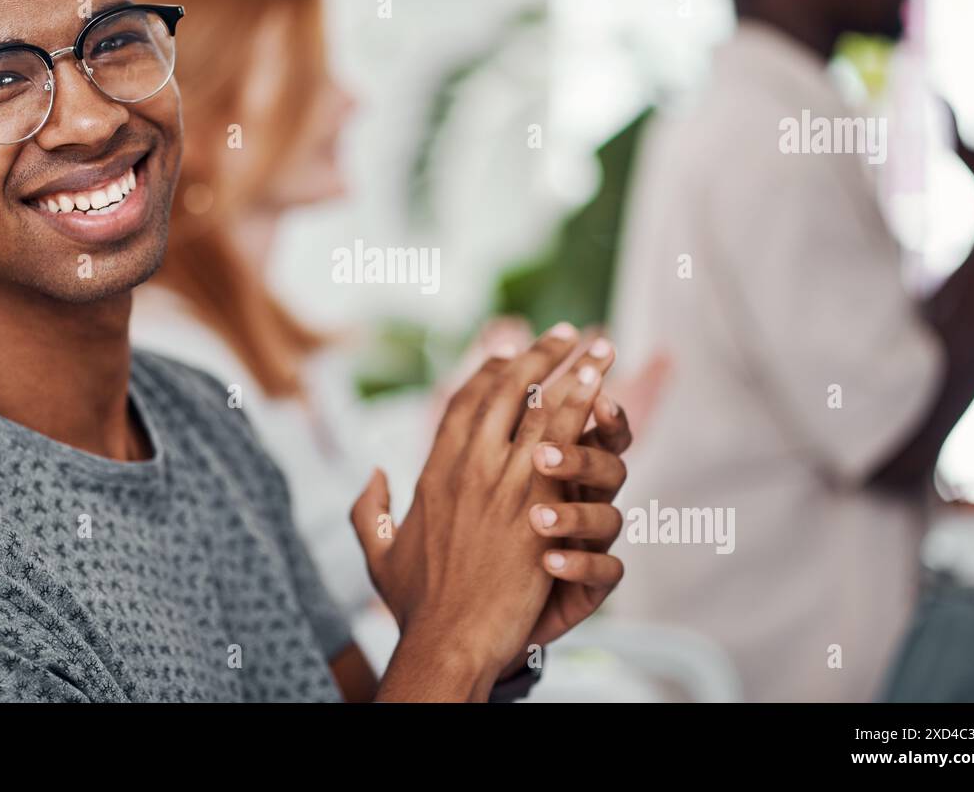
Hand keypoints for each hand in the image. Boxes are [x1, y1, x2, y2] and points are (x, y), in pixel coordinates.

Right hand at [353, 324, 618, 698]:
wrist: (448, 639)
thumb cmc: (416, 605)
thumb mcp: (380, 553)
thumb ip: (372, 509)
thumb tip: (374, 475)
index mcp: (433, 472)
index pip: (462, 404)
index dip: (487, 373)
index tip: (508, 352)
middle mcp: (467, 467)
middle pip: (504, 392)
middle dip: (536, 356)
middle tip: (563, 334)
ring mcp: (501, 483)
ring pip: (538, 408)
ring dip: (570, 371)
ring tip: (597, 346)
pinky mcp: (535, 504)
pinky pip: (562, 443)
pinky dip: (581, 408)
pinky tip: (601, 386)